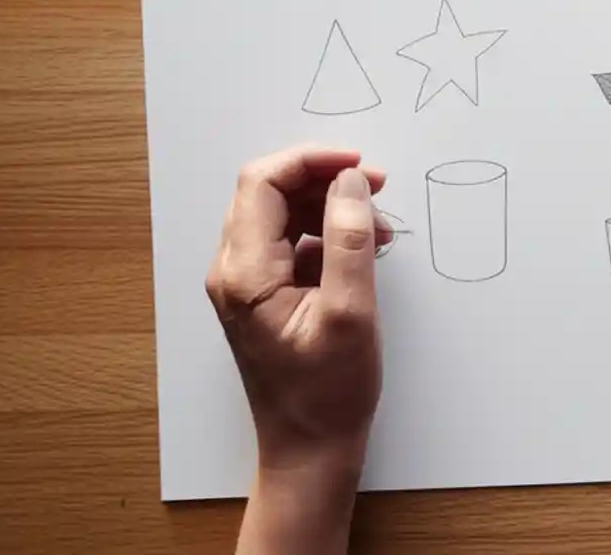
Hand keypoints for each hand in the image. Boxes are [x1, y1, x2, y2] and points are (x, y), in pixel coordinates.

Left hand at [205, 146, 390, 479]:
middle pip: (267, 193)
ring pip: (279, 215)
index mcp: (244, 274)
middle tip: (376, 186)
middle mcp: (232, 272)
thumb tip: (351, 183)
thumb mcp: (351, 313)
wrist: (309, 450)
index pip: (262, 183)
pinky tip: (361, 251)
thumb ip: (350, 241)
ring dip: (328, 206)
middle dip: (323, 179)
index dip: (310, 161)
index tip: (359, 165)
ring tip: (378, 225)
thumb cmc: (327, 394)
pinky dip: (325, 234)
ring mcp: (244, 284)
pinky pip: (288, 242)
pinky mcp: (261, 295)